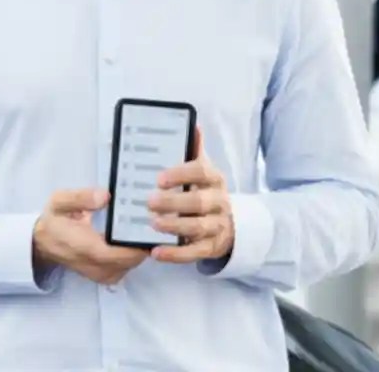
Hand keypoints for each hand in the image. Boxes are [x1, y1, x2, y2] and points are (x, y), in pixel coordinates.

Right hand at [32, 188, 147, 284]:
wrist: (44, 244)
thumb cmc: (54, 221)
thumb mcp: (59, 201)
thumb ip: (80, 197)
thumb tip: (105, 196)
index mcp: (86, 248)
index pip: (120, 254)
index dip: (138, 241)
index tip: (148, 222)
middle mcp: (97, 267)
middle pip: (133, 259)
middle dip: (142, 240)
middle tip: (147, 218)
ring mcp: (104, 275)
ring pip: (134, 264)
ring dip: (139, 247)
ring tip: (140, 225)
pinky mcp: (107, 277)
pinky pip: (129, 267)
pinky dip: (133, 253)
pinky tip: (130, 237)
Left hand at [146, 129, 233, 263]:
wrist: (229, 223)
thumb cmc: (205, 191)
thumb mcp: (203, 170)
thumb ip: (194, 150)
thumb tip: (194, 124)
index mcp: (215, 179)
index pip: (202, 173)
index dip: (181, 174)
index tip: (159, 178)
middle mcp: (219, 202)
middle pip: (199, 202)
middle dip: (174, 202)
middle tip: (149, 202)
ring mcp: (217, 226)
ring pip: (198, 228)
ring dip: (175, 226)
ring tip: (153, 224)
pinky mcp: (211, 248)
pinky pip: (195, 253)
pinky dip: (175, 254)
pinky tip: (155, 252)